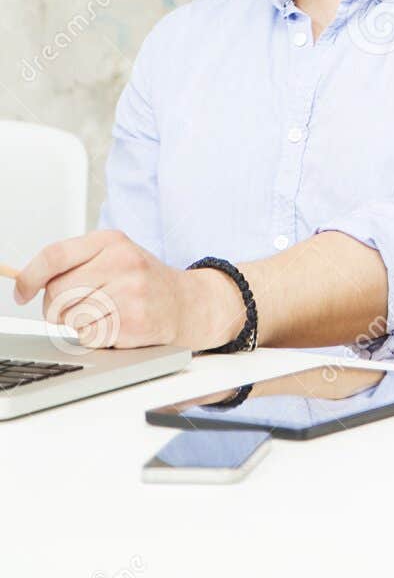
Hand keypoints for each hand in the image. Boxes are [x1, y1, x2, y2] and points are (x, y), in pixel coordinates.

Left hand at [13, 229, 243, 350]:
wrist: (189, 302)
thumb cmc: (143, 280)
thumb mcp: (114, 256)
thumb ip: (74, 262)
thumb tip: (24, 283)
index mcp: (111, 240)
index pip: (55, 255)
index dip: (30, 277)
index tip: (21, 292)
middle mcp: (121, 262)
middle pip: (58, 292)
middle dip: (57, 307)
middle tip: (76, 307)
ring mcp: (130, 292)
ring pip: (72, 317)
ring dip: (79, 323)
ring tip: (104, 314)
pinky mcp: (134, 321)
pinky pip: (90, 336)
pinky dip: (97, 337)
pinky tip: (117, 326)